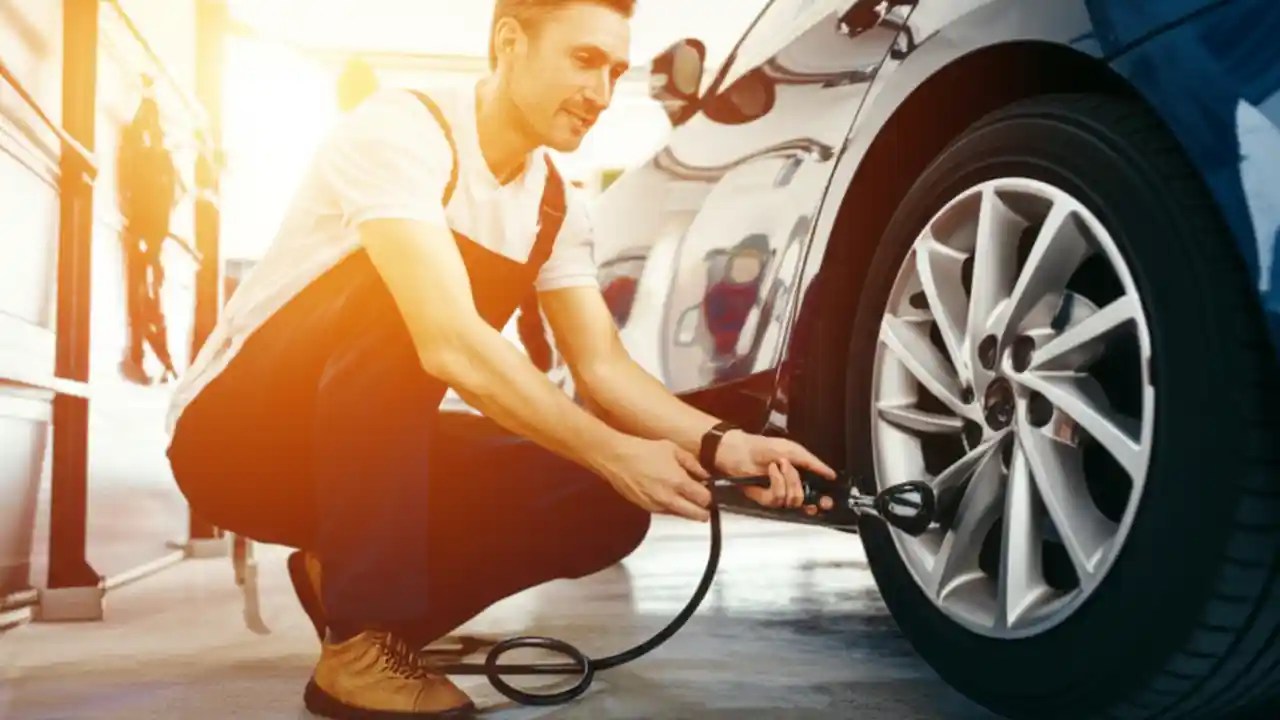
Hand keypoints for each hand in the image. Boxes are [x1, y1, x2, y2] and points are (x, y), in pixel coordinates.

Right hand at [601, 438, 713, 521]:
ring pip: (681, 516)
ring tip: (684, 493)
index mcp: (678, 482)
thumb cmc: (643, 450)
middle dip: (704, 510)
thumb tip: (706, 475)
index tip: (711, 491)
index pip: (705, 500)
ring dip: (687, 509)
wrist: (616, 458)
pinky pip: (666, 512)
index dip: (711, 496)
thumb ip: (693, 464)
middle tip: (704, 501)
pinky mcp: (647, 508)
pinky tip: (668, 493)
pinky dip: (672, 506)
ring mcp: (657, 506)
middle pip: (697, 516)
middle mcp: (669, 498)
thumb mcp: (673, 449)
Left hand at [714, 431, 837, 514]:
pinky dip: (776, 481)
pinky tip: (771, 470)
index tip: (825, 501)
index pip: (814, 497)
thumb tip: (831, 474)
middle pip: (804, 501)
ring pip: (792, 499)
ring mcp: (776, 495)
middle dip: (799, 483)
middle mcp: (788, 489)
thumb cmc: (764, 447)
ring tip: (779, 465)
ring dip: (787, 479)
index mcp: (798, 478)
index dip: (821, 502)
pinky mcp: (764, 498)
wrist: (742, 450)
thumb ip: (813, 463)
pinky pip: (777, 497)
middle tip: (795, 476)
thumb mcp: (794, 451)